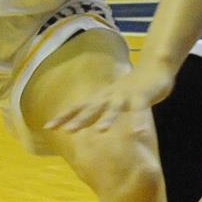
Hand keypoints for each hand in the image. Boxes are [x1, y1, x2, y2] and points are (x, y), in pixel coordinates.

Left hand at [45, 62, 177, 135]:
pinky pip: (140, 109)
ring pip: (115, 108)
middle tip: (68, 130)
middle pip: (92, 108)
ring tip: (100, 131)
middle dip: (80, 119)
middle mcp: (109, 96)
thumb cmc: (129, 88)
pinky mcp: (142, 96)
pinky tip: (138, 133)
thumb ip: (98, 111)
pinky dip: (139, 121)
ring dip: (108, 119)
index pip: (78, 107)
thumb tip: (80, 124)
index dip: (63, 116)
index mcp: (100, 98)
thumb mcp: (110, 99)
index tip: (48, 127)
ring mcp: (125, 95)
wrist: (153, 68)